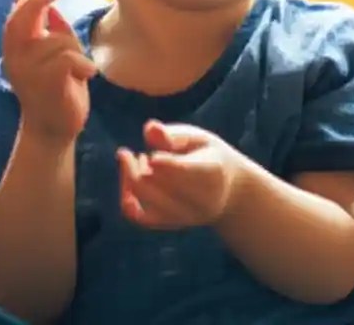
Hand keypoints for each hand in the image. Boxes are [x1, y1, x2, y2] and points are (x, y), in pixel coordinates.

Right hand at [1, 0, 95, 144]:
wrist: (53, 131)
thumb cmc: (57, 91)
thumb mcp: (56, 56)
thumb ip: (52, 32)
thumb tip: (52, 8)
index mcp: (18, 47)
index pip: (17, 11)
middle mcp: (16, 57)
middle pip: (20, 18)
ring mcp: (26, 72)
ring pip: (53, 41)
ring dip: (73, 50)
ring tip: (83, 69)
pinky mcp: (43, 85)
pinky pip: (65, 60)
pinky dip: (81, 64)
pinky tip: (88, 75)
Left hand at [117, 121, 248, 229]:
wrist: (227, 192)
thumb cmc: (207, 156)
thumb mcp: (198, 139)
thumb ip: (174, 134)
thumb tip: (150, 129)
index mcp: (212, 174)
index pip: (184, 172)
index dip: (165, 164)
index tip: (152, 156)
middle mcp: (200, 201)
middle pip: (158, 185)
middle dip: (140, 168)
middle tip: (140, 155)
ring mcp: (185, 216)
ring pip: (144, 200)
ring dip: (132, 178)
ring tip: (138, 162)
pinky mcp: (170, 224)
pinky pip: (139, 216)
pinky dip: (127, 198)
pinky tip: (127, 180)